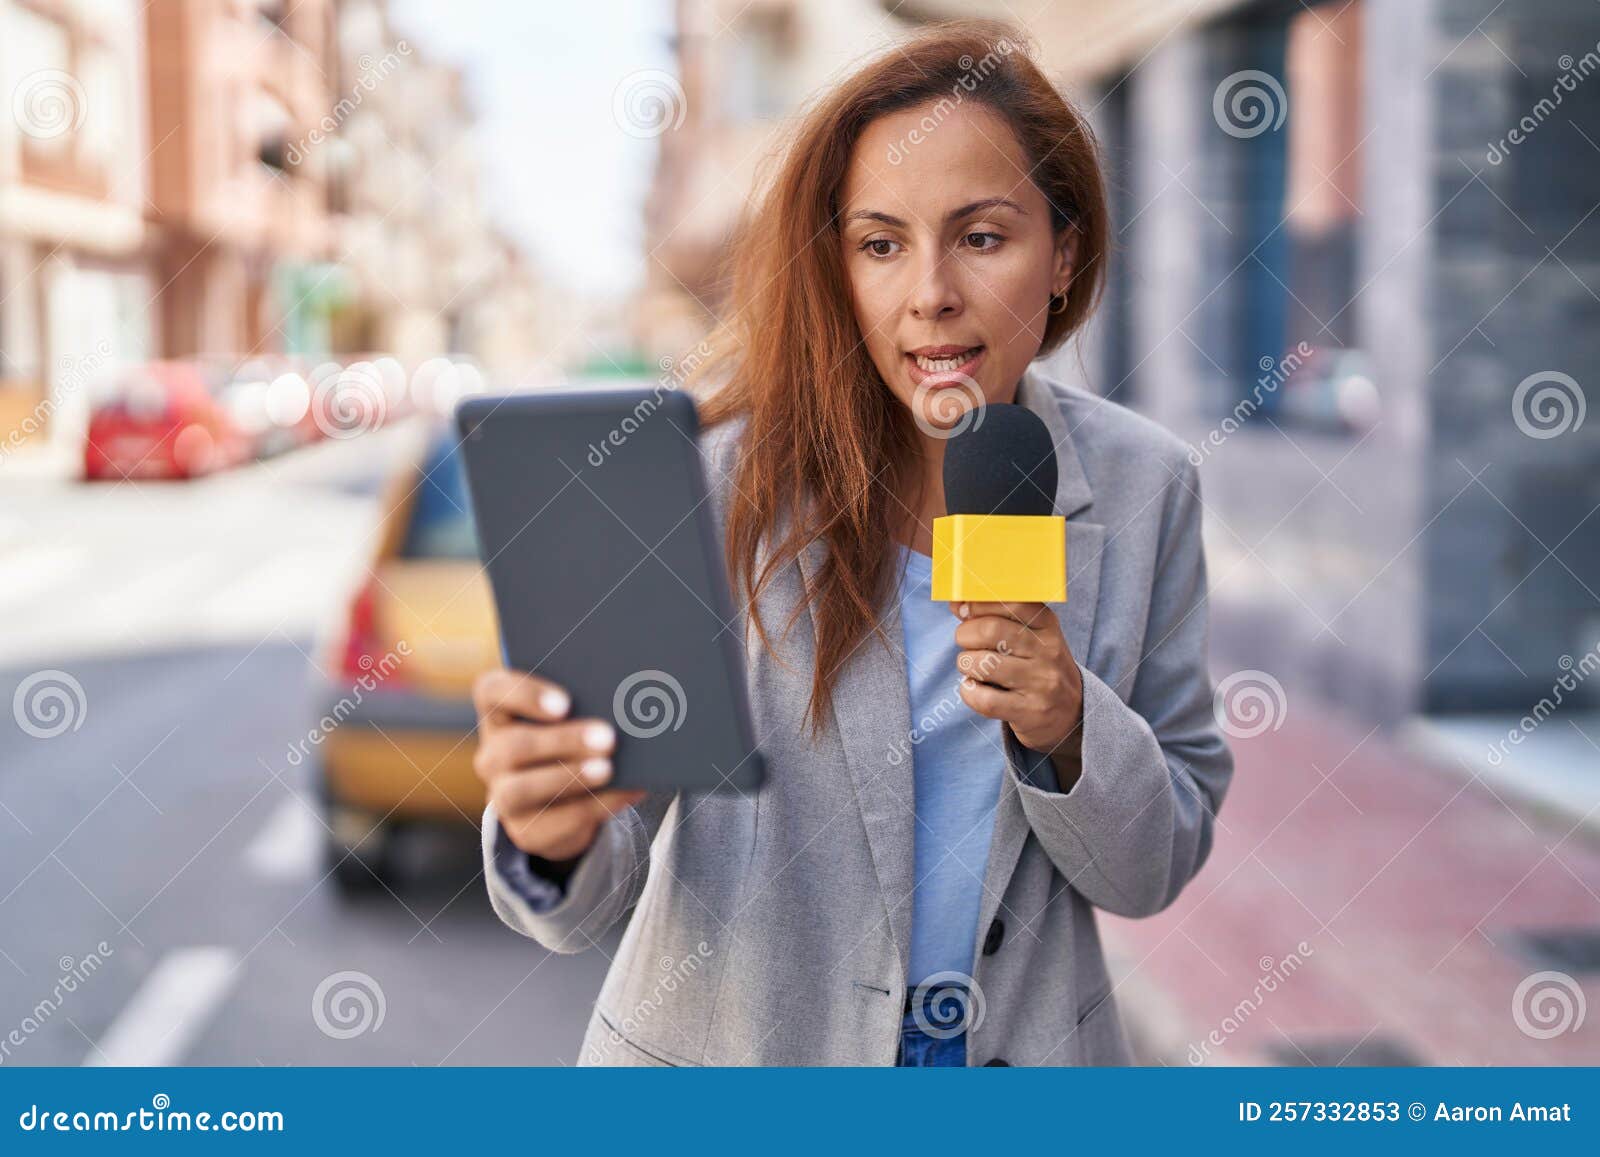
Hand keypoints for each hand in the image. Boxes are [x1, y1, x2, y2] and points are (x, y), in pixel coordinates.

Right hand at [472, 669, 646, 861]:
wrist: (563, 801)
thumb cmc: (573, 742)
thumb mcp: (576, 720)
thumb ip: (591, 707)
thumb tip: (630, 706)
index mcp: (500, 713)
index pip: (492, 691)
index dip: (525, 694)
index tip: (565, 703)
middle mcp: (493, 754)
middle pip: (514, 745)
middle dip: (562, 741)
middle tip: (607, 737)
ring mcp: (502, 795)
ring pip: (521, 789)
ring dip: (569, 778)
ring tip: (608, 769)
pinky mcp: (525, 831)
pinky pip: (553, 822)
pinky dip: (594, 806)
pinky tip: (624, 792)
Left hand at [952, 601, 1084, 766]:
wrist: (1072, 712)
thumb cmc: (1038, 666)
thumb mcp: (1028, 635)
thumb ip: (994, 616)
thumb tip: (956, 602)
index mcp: (1047, 625)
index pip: (1010, 602)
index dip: (978, 604)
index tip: (964, 610)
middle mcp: (1048, 652)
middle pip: (991, 630)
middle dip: (965, 634)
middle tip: (965, 642)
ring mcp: (1041, 683)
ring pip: (983, 664)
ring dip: (966, 663)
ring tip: (972, 667)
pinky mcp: (1030, 712)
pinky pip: (984, 699)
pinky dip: (969, 692)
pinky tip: (976, 689)